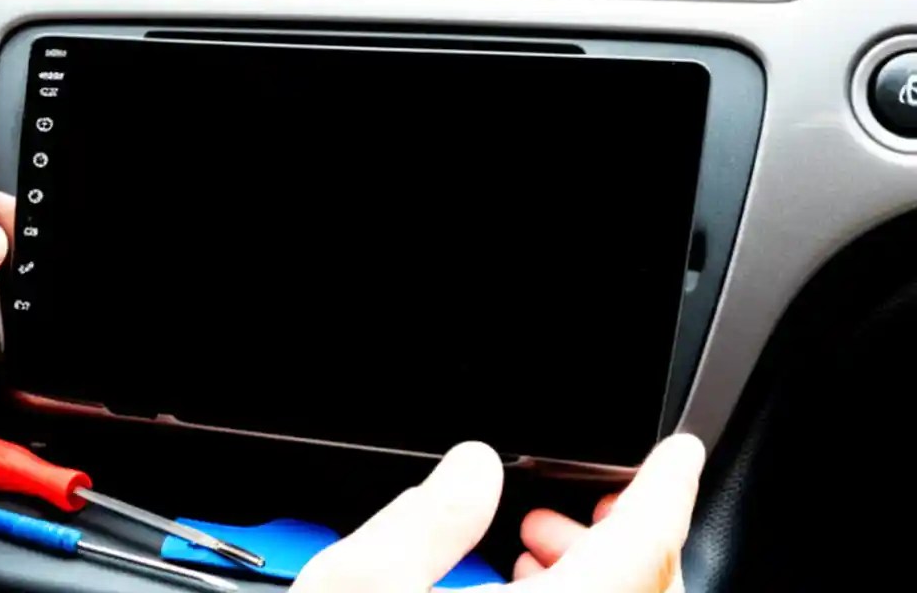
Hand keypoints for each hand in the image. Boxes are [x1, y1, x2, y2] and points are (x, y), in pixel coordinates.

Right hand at [290, 435, 704, 592]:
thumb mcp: (359, 584)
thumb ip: (425, 519)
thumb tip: (474, 467)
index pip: (639, 549)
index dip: (665, 491)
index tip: (677, 456)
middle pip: (648, 588)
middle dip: (629, 532)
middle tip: (595, 500)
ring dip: (601, 569)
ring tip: (541, 545)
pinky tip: (522, 591)